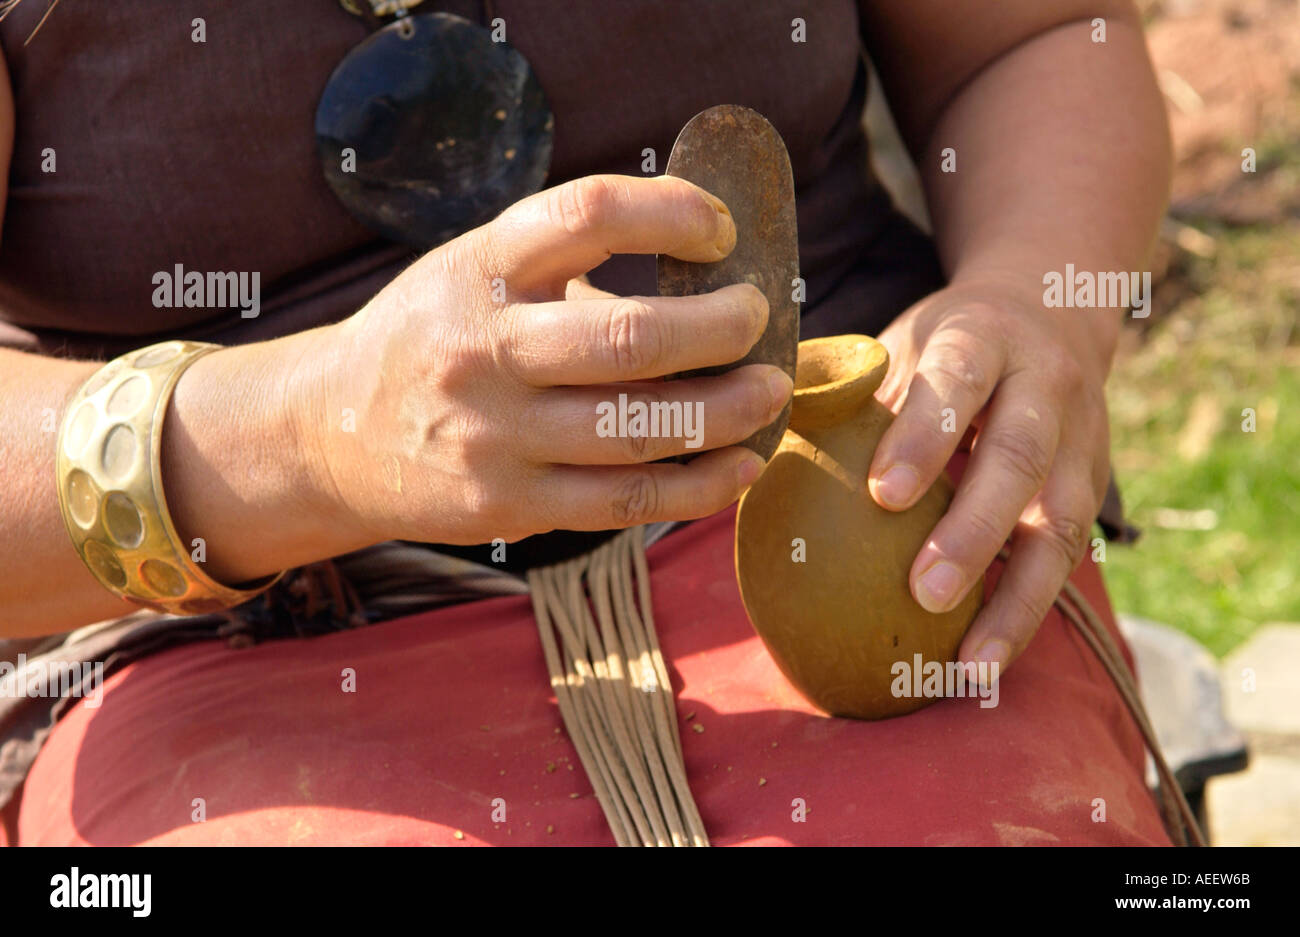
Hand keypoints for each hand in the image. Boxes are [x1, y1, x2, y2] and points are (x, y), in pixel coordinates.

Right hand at [305, 174, 791, 545]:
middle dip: (722, 327)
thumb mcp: (475, 273)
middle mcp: (484, 348)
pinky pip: (625, 501)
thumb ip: (566, 266)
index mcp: (480, 268)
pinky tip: (740, 465)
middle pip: (631, 336)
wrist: (331, 433)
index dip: (673, 212)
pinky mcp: (507, 505)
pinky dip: (700, 486)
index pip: (588, 214)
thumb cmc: (434, 338)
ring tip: (768, 393)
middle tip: (757, 319)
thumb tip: (706, 271)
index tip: (721, 231)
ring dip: (728, 411)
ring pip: (640, 429)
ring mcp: (493, 435)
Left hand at [866, 276, 1118, 676]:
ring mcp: (1081, 442)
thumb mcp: (902, 343)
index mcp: (983, 338)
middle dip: (974, 531)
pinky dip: (1027, 611)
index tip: (882, 495)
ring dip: (1017, 600)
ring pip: (1061, 525)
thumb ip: (852, 393)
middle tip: (922, 594)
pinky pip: (1067, 559)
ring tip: (970, 663)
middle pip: (1020, 459)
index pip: (958, 381)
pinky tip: (985, 659)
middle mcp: (1045, 387)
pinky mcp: (1092, 489)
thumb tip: (761, 456)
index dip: (924, 437)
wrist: (1050, 308)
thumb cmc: (947, 343)